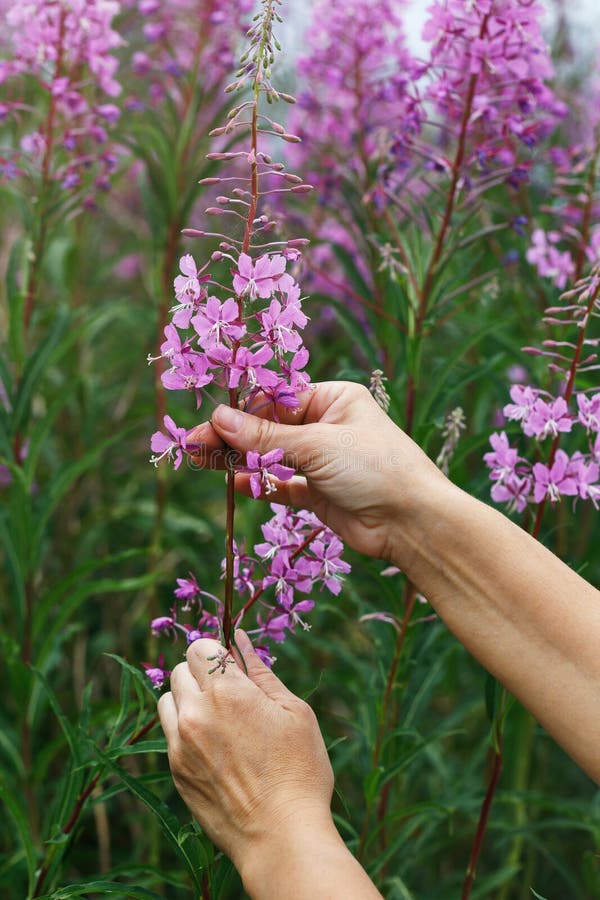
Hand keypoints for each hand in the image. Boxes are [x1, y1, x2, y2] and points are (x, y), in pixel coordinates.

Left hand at [157, 631, 334, 874]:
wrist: (281, 835)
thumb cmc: (299, 770)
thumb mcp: (294, 711)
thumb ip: (261, 671)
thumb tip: (239, 639)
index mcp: (229, 691)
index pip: (200, 647)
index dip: (216, 653)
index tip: (232, 668)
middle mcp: (196, 712)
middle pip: (180, 669)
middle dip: (202, 673)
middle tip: (231, 695)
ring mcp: (180, 743)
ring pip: (168, 699)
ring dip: (187, 699)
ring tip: (218, 719)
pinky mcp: (175, 770)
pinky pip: (168, 732)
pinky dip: (184, 729)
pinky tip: (213, 746)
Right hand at [188, 381, 444, 560]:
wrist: (412, 523)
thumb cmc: (374, 468)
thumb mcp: (317, 446)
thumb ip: (265, 435)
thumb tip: (218, 418)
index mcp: (332, 399)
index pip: (275, 399)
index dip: (239, 411)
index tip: (207, 423)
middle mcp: (326, 426)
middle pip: (268, 427)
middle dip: (232, 437)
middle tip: (193, 447)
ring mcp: (322, 461)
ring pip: (271, 457)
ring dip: (240, 460)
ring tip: (203, 463)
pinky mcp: (319, 494)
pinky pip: (282, 486)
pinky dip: (260, 485)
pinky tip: (235, 485)